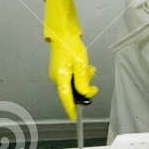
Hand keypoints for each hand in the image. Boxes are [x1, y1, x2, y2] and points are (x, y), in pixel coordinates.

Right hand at [42, 0, 96, 120]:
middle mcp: (57, 77)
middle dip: (84, 85)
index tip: (74, 117)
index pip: (66, 98)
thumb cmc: (70, 44)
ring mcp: (58, 72)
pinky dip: (80, 73)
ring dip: (83, 77)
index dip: (71, 108)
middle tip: (90, 74)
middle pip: (73, 90)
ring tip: (88, 66)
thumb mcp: (81, 64)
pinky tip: (85, 65)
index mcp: (60, 77)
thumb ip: (83, 82)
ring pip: (74, 82)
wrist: (63, 31)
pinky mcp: (61, 68)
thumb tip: (86, 94)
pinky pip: (73, 76)